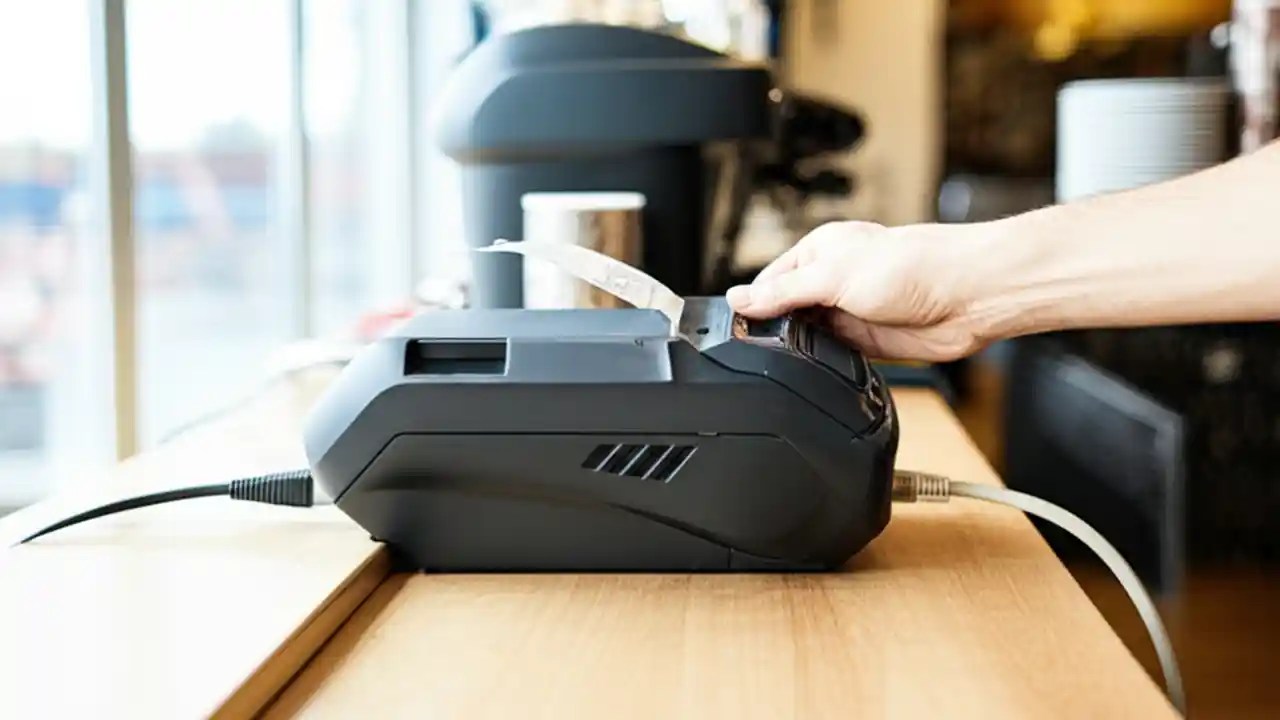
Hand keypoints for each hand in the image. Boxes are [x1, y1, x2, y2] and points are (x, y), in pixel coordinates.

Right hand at [725, 221, 987, 361]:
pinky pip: (832, 356)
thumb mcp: (834, 274)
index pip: (770, 281)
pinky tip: (816, 368)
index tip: (735, 328)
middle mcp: (832, 280)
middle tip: (758, 348)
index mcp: (820, 251)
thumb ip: (784, 291)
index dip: (752, 304)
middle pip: (785, 311)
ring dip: (800, 347)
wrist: (967, 296)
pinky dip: (823, 363)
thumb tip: (740, 299)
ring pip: (807, 336)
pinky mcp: (866, 341)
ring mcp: (849, 311)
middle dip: (774, 328)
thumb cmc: (915, 266)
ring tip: (789, 357)